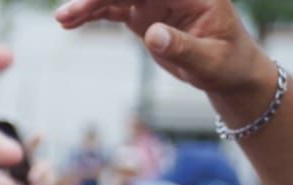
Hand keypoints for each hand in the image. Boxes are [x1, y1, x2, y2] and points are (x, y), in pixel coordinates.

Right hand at [54, 0, 271, 100]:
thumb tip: (153, 34)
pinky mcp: (145, 14)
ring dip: (89, 4)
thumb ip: (183, 47)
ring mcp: (156, 1)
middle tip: (69, 12)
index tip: (97, 0)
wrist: (229, 69)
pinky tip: (71, 22)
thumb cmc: (228, 64)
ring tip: (62, 19)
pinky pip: (114, 9)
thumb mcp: (210, 62)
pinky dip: (93, 14)